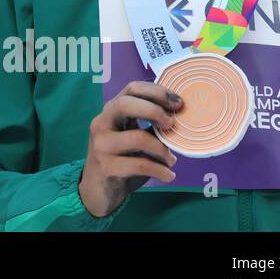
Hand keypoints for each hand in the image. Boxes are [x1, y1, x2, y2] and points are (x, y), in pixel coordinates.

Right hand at [79, 80, 181, 217]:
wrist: (98, 190)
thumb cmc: (122, 160)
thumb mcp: (135, 139)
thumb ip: (151, 127)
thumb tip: (181, 118)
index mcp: (111, 111)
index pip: (131, 88)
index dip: (157, 91)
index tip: (178, 103)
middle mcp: (102, 123)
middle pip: (125, 104)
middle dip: (154, 111)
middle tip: (172, 125)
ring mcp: (101, 144)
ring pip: (138, 138)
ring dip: (162, 150)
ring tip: (171, 160)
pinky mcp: (106, 166)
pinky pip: (141, 165)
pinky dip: (160, 171)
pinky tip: (168, 175)